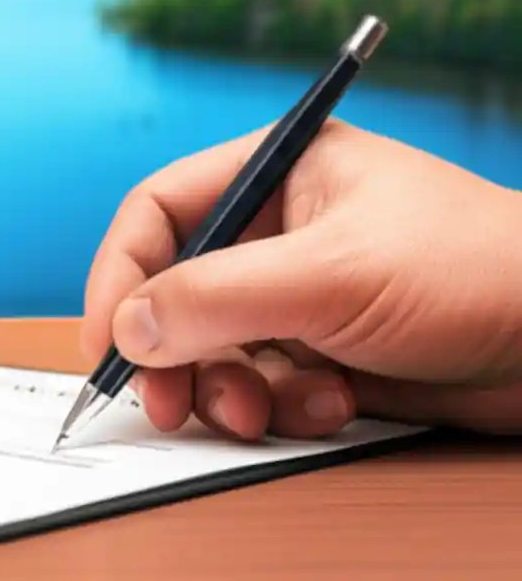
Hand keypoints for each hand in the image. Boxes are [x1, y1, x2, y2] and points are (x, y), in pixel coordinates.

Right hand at [81, 120, 521, 439]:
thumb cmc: (475, 271)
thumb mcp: (329, 276)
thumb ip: (214, 297)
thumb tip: (126, 327)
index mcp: (275, 174)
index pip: (158, 213)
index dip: (119, 274)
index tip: (108, 341)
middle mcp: (276, 232)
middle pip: (173, 290)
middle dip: (170, 353)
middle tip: (168, 405)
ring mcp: (297, 295)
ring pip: (211, 348)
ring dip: (228, 389)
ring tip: (267, 410)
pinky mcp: (321, 350)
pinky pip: (261, 384)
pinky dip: (282, 405)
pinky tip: (335, 403)